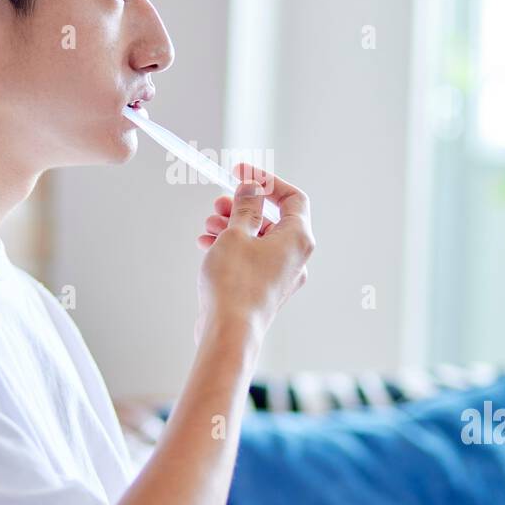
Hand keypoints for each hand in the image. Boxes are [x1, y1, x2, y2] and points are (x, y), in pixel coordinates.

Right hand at [195, 162, 314, 344]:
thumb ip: (246, 207)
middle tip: (219, 202)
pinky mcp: (265, 289)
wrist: (229, 332)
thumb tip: (252, 189)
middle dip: (244, 205)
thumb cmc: (235, 283)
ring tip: (208, 224)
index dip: (267, 180)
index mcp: (298, 238)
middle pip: (273, 218)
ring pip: (259, 239)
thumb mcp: (236, 233)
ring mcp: (281, 275)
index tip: (241, 172)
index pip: (291, 197)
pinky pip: (252, 258)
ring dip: (233, 226)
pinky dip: (233, 247)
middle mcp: (295, 257)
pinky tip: (207, 243)